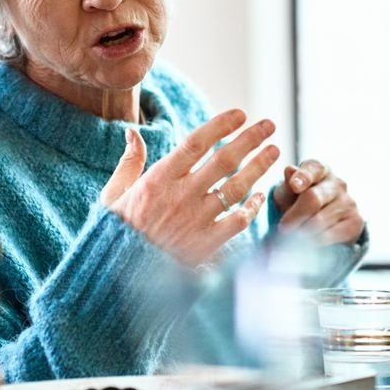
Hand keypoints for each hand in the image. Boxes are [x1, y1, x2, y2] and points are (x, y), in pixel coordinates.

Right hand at [100, 109, 279, 265]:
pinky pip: (237, 221)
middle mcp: (181, 196)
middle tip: (269, 125)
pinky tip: (260, 196)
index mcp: (158, 179)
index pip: (196, 143)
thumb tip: (132, 132)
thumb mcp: (114, 194)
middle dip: (250, 139)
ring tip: (275, 152)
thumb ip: (129, 162)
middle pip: (224, 160)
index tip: (240, 114)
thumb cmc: (116, 233)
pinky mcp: (205, 245)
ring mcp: (196, 220)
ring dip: (259, 167)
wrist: (117, 276)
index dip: (220, 125)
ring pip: (236, 187)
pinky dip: (252, 207)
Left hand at [271, 160, 363, 245]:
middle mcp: (337, 182)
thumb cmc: (297, 201)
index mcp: (319, 169)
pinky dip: (317, 241)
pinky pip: (333, 234)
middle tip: (283, 228)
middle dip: (295, 215)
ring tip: (293, 237)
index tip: (294, 186)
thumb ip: (288, 183)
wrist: (317, 222)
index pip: (314, 168)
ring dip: (303, 232)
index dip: (303, 177)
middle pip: (313, 198)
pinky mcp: (356, 221)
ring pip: (321, 220)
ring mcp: (349, 201)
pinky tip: (309, 243)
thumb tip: (289, 170)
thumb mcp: (287, 192)